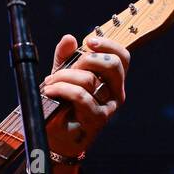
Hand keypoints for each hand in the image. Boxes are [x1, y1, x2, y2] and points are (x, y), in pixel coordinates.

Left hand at [41, 33, 129, 161]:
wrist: (56, 134)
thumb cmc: (63, 103)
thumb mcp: (63, 74)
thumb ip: (66, 56)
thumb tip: (69, 38)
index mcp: (113, 79)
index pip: (122, 57)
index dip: (108, 45)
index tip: (89, 41)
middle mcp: (116, 92)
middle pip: (112, 65)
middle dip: (86, 60)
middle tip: (67, 67)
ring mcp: (109, 107)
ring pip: (91, 80)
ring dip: (65, 76)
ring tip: (51, 81)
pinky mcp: (98, 118)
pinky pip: (81, 96)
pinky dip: (63, 89)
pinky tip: (51, 91)